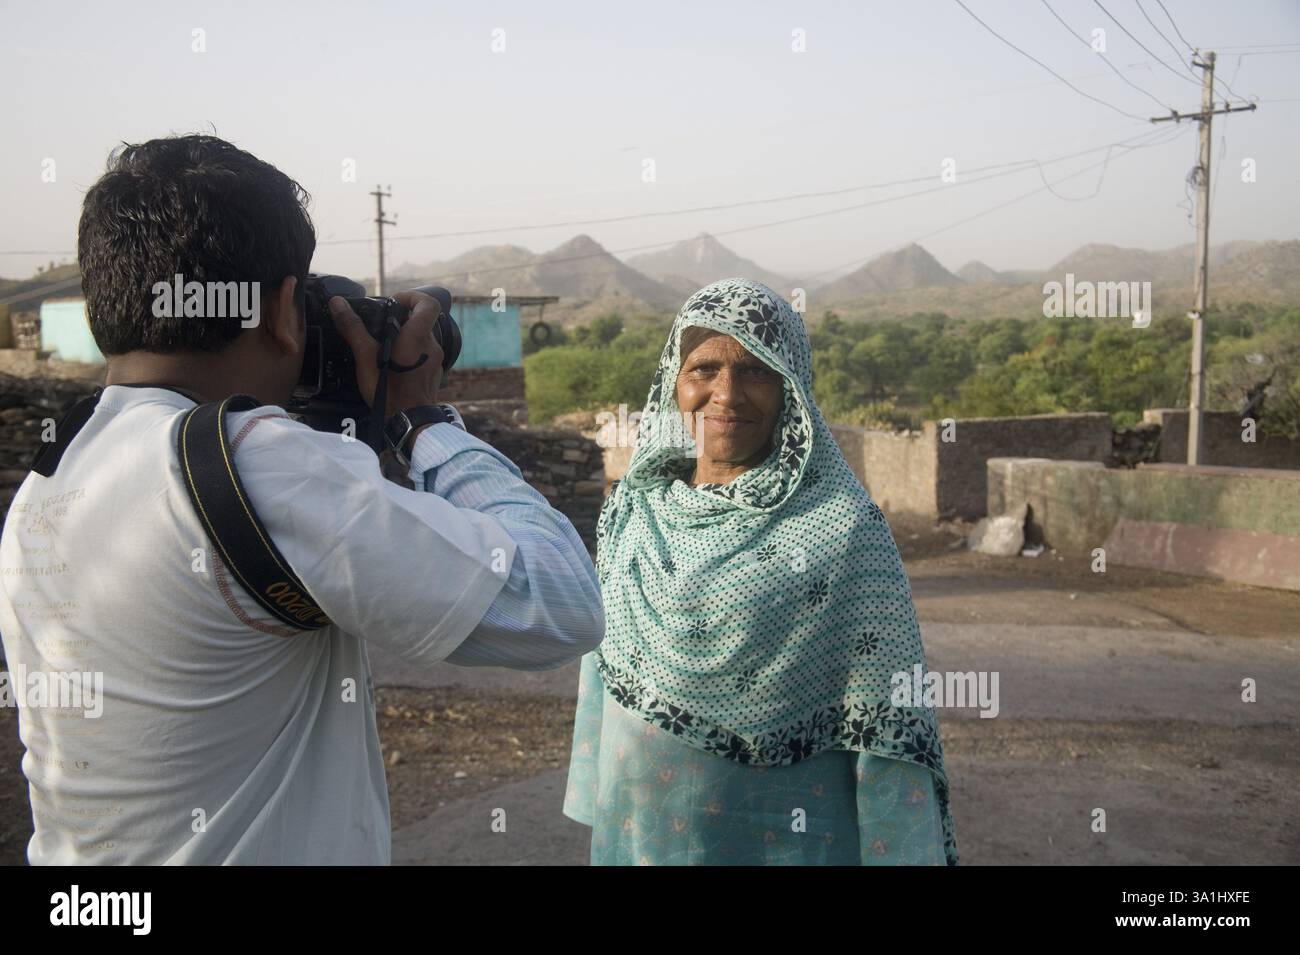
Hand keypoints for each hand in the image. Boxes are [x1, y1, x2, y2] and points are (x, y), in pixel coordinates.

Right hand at [329, 290, 445, 417]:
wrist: (410, 421)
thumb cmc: (389, 389)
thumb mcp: (366, 357)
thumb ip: (353, 328)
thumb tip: (338, 303)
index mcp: (419, 336)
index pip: (429, 303)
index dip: (412, 296)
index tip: (394, 302)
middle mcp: (432, 346)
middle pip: (423, 320)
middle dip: (403, 319)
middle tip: (382, 326)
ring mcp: (436, 361)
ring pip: (423, 339)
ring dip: (405, 338)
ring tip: (383, 347)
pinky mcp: (433, 374)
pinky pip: (424, 355)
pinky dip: (410, 354)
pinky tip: (394, 366)